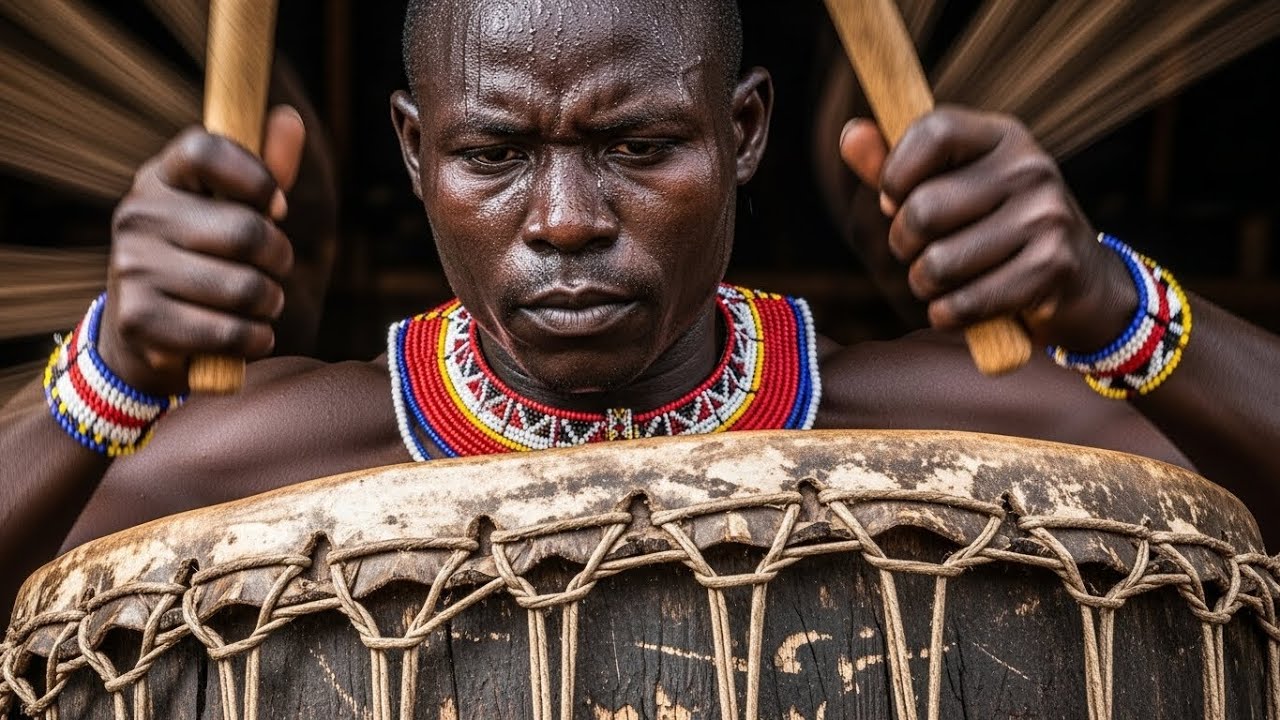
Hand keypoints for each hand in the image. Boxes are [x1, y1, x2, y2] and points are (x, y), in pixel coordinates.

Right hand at [100, 105, 305, 394]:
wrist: (145, 332)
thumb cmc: (203, 257)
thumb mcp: (230, 208)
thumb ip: (264, 169)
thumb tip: (290, 118)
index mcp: (160, 177)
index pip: (206, 150)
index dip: (257, 178)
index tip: (278, 205)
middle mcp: (138, 215)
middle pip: (246, 231)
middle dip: (279, 257)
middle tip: (275, 268)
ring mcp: (133, 267)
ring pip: (245, 288)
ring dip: (270, 302)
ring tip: (260, 302)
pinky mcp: (141, 320)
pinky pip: (230, 331)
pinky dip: (255, 338)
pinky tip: (248, 334)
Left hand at [839, 106, 1136, 351]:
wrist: (1079, 280)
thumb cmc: (994, 227)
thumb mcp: (952, 187)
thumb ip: (896, 167)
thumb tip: (851, 134)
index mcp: (1001, 136)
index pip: (933, 131)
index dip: (895, 172)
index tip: (893, 200)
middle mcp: (1030, 168)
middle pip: (923, 210)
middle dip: (903, 244)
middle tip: (918, 251)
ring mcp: (1046, 217)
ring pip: (937, 264)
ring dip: (923, 285)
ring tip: (940, 281)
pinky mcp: (1051, 268)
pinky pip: (963, 303)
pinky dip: (946, 314)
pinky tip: (957, 308)